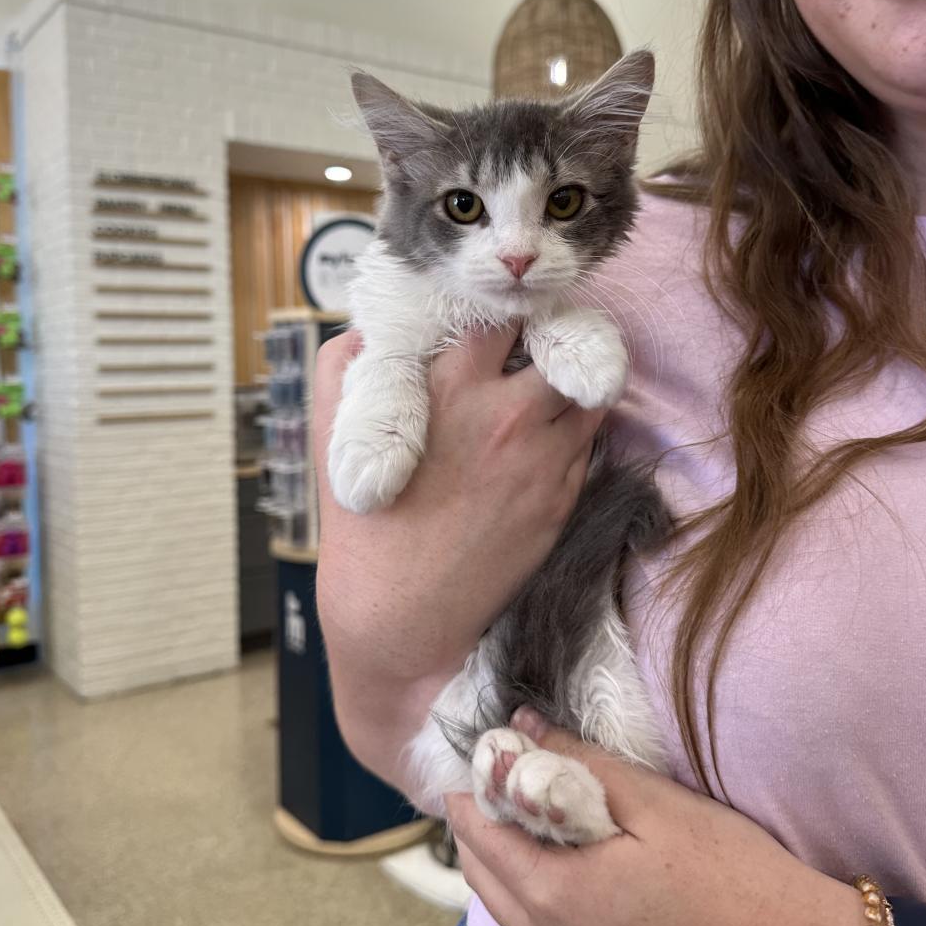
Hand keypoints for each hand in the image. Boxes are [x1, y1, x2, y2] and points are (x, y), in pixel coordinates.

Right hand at [313, 328, 605, 780]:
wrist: (403, 618)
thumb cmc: (364, 527)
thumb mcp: (337, 432)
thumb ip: (350, 361)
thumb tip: (375, 326)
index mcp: (451, 385)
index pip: (505, 311)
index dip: (510, 307)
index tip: (507, 312)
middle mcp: (510, 413)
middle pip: (563, 338)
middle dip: (555, 331)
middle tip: (543, 336)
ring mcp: (547, 457)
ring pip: (588, 387)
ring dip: (574, 377)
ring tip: (551, 386)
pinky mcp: (565, 497)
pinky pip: (588, 439)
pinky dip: (575, 426)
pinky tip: (548, 437)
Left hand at [446, 708, 862, 925]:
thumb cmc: (730, 872)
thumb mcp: (653, 802)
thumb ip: (576, 761)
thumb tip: (521, 724)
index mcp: (556, 899)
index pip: (479, 837)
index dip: (472, 789)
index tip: (483, 751)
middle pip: (482, 877)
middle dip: (479, 823)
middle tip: (502, 773)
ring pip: (506, 907)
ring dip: (501, 857)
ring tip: (528, 806)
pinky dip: (529, 889)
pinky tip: (561, 856)